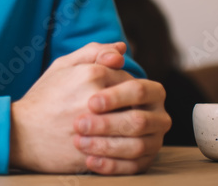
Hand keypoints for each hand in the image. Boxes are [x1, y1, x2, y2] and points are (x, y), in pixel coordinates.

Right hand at [9, 41, 135, 172]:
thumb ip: (93, 52)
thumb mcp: (62, 66)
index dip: (123, 90)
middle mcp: (96, 97)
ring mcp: (96, 126)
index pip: (128, 79)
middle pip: (133, 102)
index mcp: (91, 73)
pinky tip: (108, 144)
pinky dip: (120, 146)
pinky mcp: (95, 149)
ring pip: (131, 126)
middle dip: (128, 108)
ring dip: (128, 127)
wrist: (21, 133)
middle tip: (115, 113)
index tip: (112, 97)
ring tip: (113, 128)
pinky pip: (122, 148)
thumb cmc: (44, 97)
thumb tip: (121, 50)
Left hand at [71, 58, 170, 174]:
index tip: (90, 103)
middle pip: (139, 121)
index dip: (115, 97)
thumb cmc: (70, 92)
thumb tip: (119, 50)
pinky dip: (110, 165)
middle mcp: (157, 116)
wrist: (61, 124)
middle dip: (108, 124)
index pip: (138, 90)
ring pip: (136, 146)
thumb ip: (96, 53)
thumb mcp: (77, 68)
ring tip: (79, 142)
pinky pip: (132, 167)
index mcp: (148, 91)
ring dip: (106, 145)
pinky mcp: (143, 162)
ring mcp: (153, 141)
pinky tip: (88, 161)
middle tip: (80, 124)